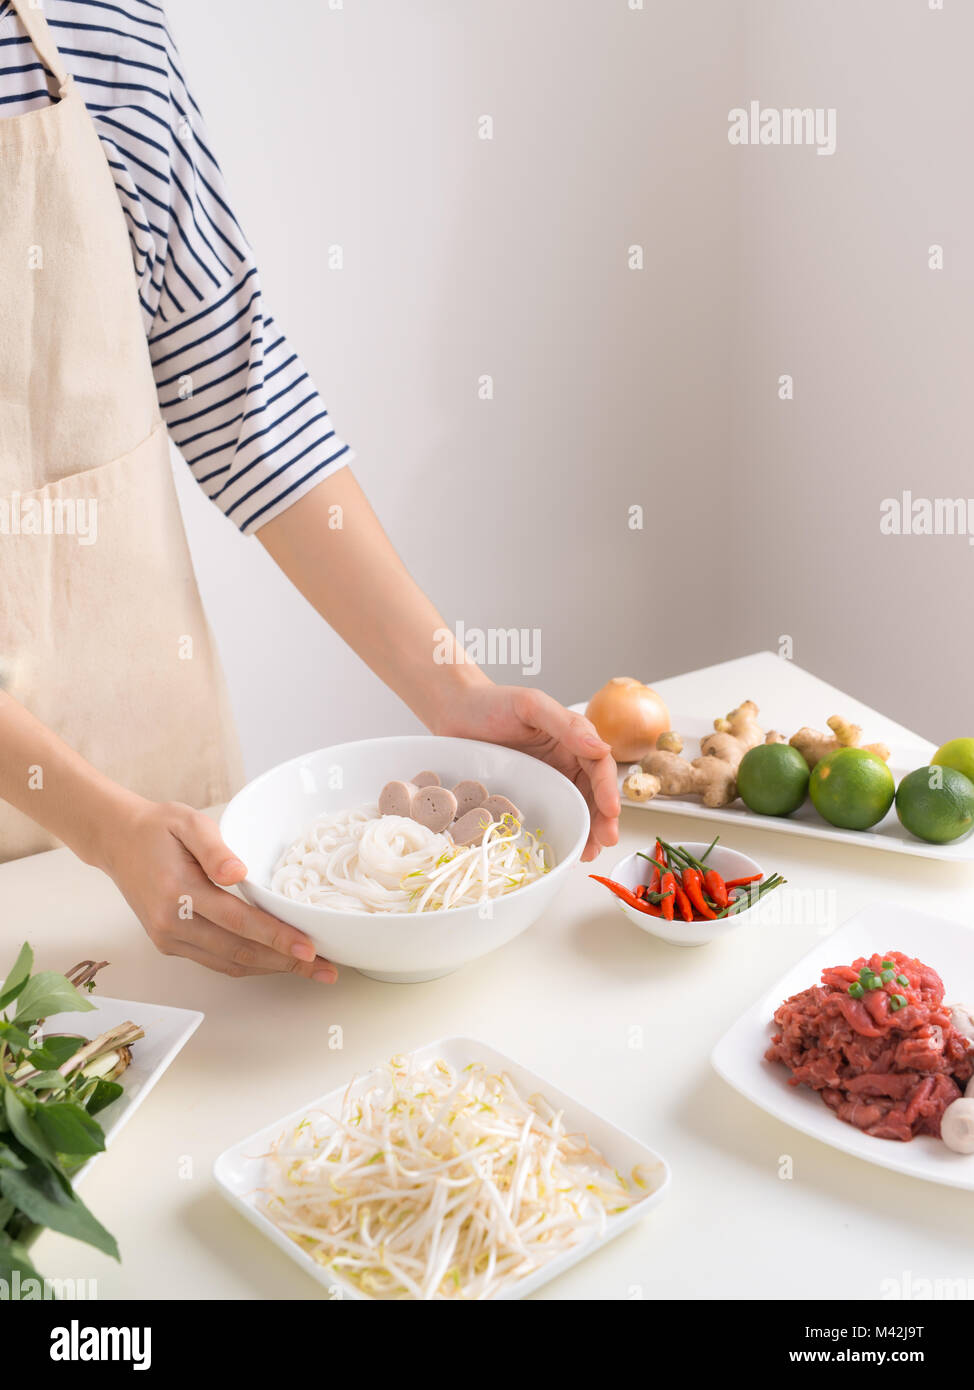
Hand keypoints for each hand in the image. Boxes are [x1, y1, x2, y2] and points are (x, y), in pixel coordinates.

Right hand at [97, 795, 336, 981]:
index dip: (276, 937)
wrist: (117, 840)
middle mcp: (171, 923)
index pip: (238, 921)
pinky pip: (216, 961)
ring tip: (311, 971)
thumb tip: (239, 873)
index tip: (309, 948)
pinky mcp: (169, 944)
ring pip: (229, 963)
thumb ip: (215, 848)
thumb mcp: (188, 822)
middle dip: (286, 963)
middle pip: (238, 951)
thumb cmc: (158, 828)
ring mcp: (168, 938)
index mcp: (178, 891)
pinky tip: (276, 960)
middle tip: (326, 969)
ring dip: (272, 969)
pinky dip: (249, 964)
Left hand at [433, 683, 619, 860]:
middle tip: (606, 840)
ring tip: (589, 853)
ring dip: (587, 830)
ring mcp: (548, 780)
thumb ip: (565, 724)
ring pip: (576, 808)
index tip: (611, 811)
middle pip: (593, 792)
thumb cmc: (492, 702)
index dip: (607, 789)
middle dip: (603, 818)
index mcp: (573, 738)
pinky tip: (565, 846)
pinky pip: (550, 814)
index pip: (599, 766)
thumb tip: (601, 747)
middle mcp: (565, 760)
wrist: (455, 712)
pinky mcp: (529, 794)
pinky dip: (561, 831)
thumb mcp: (530, 705)